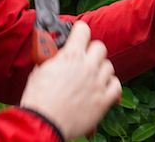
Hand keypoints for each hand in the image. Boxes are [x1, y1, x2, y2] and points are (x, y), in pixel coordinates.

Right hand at [19, 21, 120, 140]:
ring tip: (89, 78)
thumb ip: (52, 60)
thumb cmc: (37, 101)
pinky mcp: (104, 99)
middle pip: (100, 47)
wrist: (42, 125)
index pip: (83, 30)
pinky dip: (110, 85)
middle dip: (91, 52)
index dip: (80, 30)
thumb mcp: (38, 72)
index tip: (79, 33)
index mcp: (70, 57)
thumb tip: (57, 54)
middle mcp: (88, 66)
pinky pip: (116, 84)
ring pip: (108, 65)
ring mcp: (98, 82)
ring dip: (100, 69)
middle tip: (83, 60)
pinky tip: (101, 88)